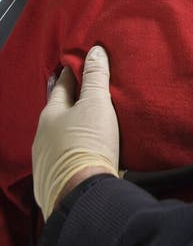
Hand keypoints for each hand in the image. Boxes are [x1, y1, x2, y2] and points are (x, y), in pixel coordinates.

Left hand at [32, 46, 119, 220]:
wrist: (82, 195)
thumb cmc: (88, 143)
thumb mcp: (96, 104)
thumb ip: (96, 76)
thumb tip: (94, 50)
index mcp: (50, 115)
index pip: (62, 86)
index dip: (72, 73)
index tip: (79, 62)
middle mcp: (43, 137)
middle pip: (58, 112)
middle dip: (69, 101)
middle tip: (81, 89)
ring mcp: (46, 161)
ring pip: (60, 136)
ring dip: (71, 127)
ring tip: (87, 121)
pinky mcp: (55, 181)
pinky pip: (65, 156)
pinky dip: (74, 148)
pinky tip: (84, 150)